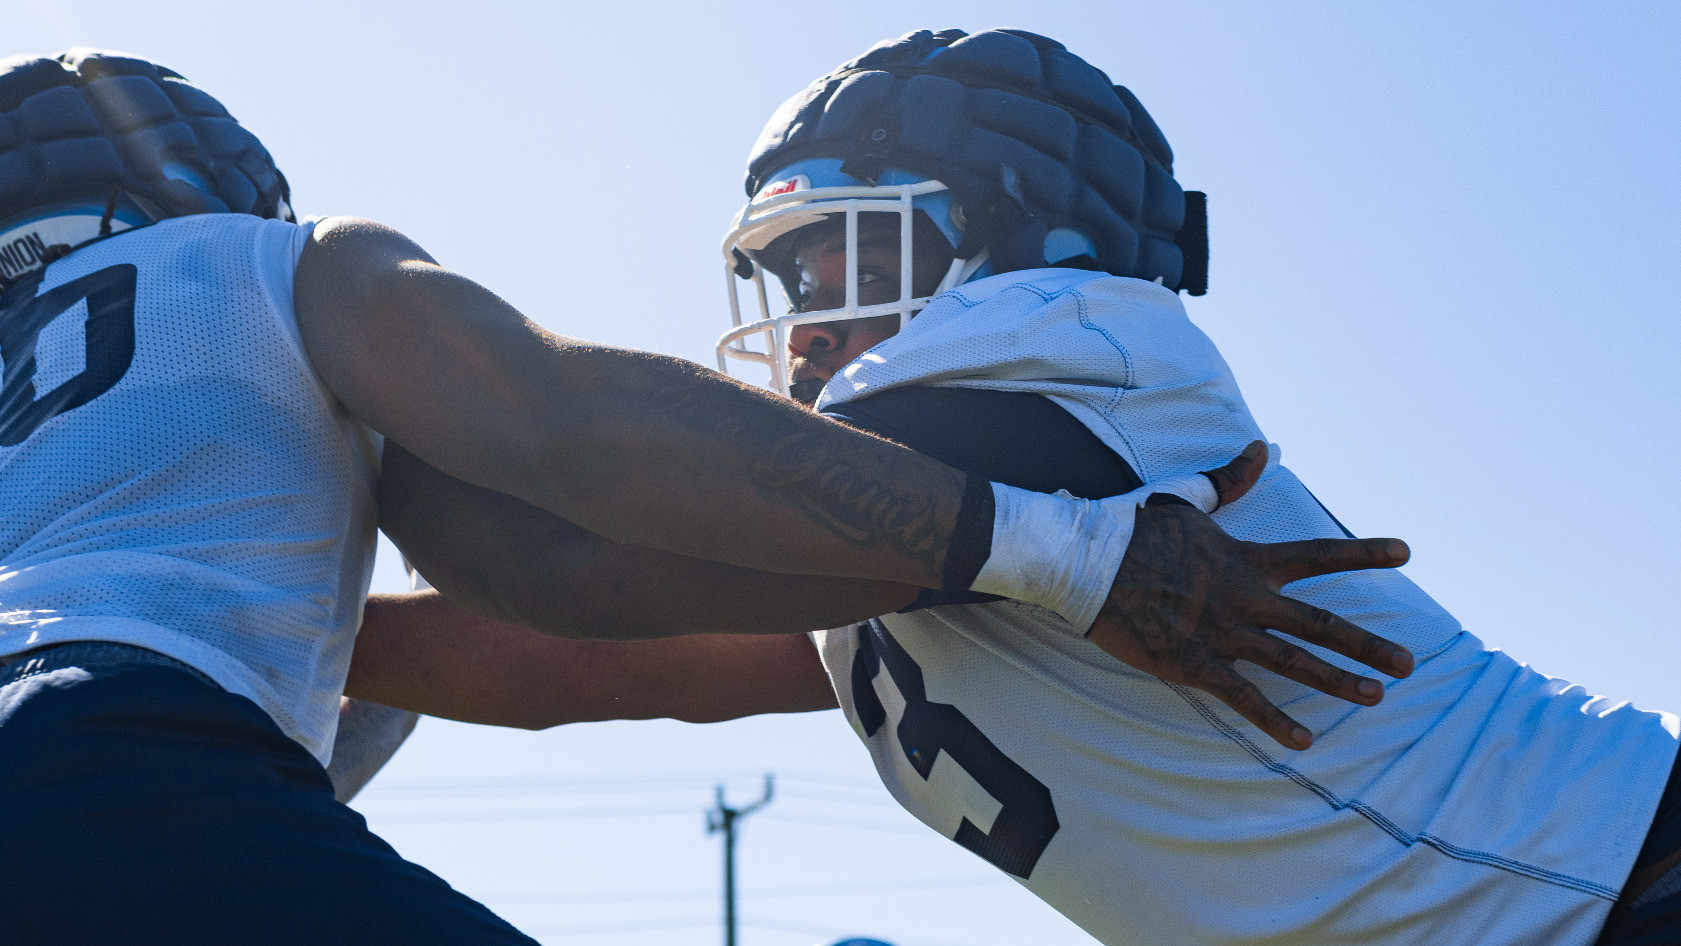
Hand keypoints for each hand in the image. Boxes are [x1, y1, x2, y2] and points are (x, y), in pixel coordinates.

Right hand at [1087, 442, 1413, 750]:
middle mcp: (1246, 596)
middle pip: (1319, 622)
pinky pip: (1242, 696)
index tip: (1406, 553)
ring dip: (1336, 680)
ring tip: (1375, 696)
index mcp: (1246, 558)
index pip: (1317, 554)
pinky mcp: (1194, 662)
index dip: (1363, 552)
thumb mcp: (1187, 496)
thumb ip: (1229, 480)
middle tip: (1408, 664)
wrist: (1089, 561)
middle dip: (1366, 644)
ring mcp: (1223, 632)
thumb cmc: (1134, 529)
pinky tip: (1304, 741)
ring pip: (1292, 660)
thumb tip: (1261, 449)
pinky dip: (1273, 720)